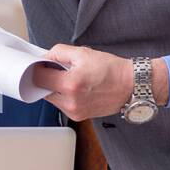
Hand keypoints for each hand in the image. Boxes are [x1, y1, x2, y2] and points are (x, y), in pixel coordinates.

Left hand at [32, 46, 167, 119]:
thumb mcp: (83, 53)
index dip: (37, 68)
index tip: (39, 64)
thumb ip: (58, 53)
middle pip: (43, 89)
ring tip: (70, 78)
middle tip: (56, 69)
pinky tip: (76, 87)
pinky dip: (64, 95)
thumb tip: (44, 57)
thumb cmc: (112, 69)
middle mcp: (70, 102)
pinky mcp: (79, 116)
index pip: (39, 77)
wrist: (132, 86)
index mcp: (70, 84)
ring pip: (52, 98)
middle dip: (46, 78)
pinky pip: (62, 104)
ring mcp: (74, 111)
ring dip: (55, 87)